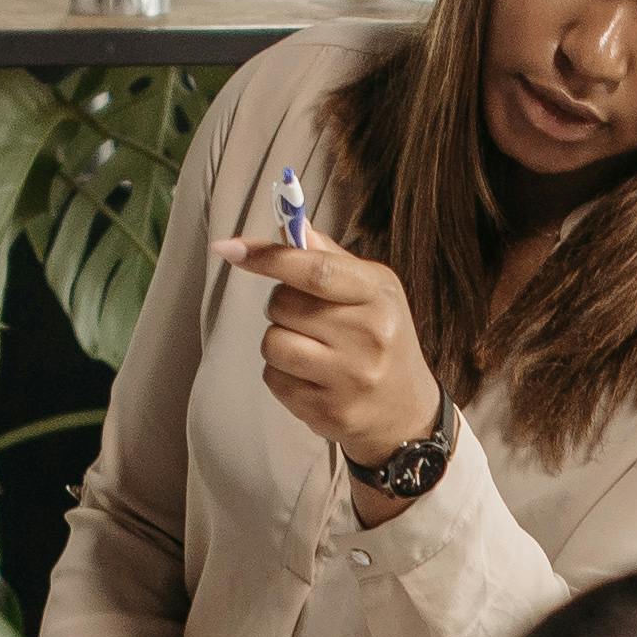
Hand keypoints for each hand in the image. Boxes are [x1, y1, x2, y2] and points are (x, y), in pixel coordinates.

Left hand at [213, 217, 442, 472]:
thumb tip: (289, 223)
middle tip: (309, 318)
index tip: (230, 249)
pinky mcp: (329, 412)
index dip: (269, 257)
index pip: (315, 271)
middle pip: (283, 305)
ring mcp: (349, 380)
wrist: (407, 412)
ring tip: (309, 349)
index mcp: (378, 296)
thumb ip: (328, 258)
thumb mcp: (371, 290)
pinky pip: (273, 379)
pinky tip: (310, 377)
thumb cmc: (382, 338)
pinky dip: (282, 374)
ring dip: (279, 341)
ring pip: (273, 343)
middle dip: (282, 306)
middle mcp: (369, 338)